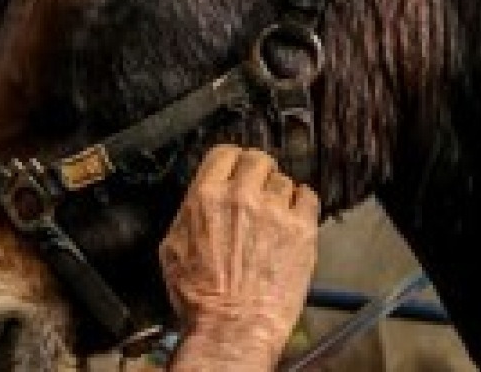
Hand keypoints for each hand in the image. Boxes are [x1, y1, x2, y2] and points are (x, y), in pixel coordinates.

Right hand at [159, 145, 319, 370]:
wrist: (233, 327)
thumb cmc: (199, 297)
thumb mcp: (172, 247)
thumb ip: (189, 215)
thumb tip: (200, 202)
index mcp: (206, 197)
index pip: (224, 153)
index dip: (231, 161)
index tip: (235, 170)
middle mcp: (242, 196)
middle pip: (258, 159)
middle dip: (257, 172)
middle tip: (257, 190)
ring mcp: (275, 211)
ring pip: (284, 180)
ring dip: (278, 193)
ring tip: (274, 216)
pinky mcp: (302, 230)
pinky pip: (309, 197)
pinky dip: (302, 203)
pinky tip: (293, 218)